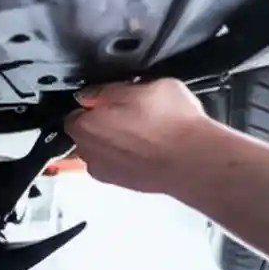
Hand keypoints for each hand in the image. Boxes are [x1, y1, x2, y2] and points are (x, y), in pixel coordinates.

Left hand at [63, 79, 214, 193]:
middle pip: (86, 133)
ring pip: (101, 149)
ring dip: (114, 141)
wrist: (193, 161)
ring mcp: (104, 171)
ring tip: (143, 132)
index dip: (94, 104)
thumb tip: (93, 94)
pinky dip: (126, 156)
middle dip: (101, 123)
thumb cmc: (171, 124)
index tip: (112, 100)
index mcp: (85, 125)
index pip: (76, 111)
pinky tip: (147, 149)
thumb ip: (110, 90)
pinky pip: (116, 164)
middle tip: (130, 113)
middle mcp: (88, 152)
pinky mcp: (121, 183)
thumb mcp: (143, 86)